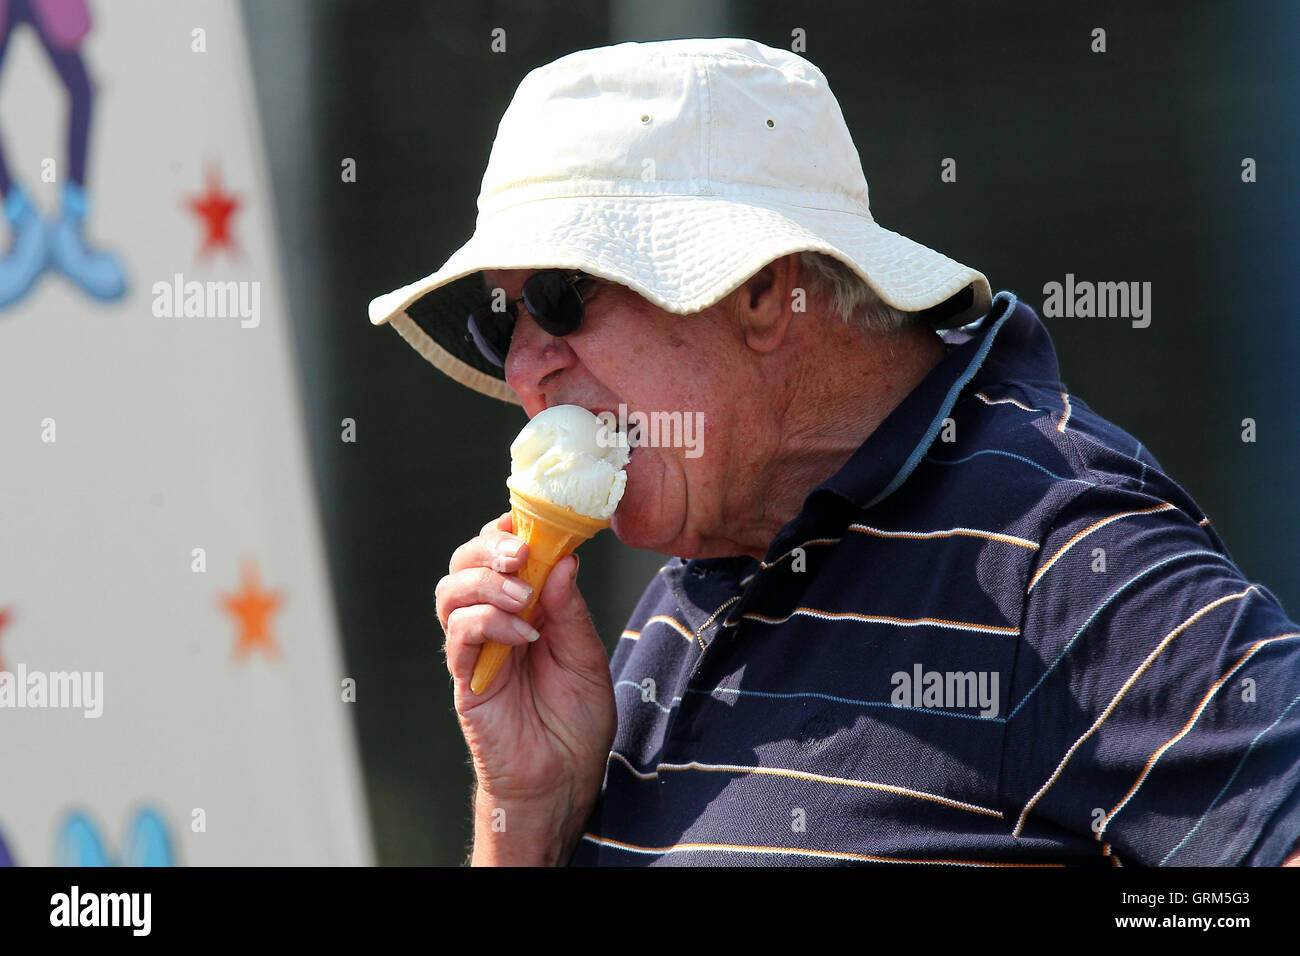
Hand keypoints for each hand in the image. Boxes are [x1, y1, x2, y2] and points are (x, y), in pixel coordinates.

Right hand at [435, 512, 615, 863]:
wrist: (563, 781)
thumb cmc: (576, 722)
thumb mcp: (587, 656)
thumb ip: (570, 610)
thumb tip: (563, 560)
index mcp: (522, 609)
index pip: (500, 555)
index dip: (509, 531)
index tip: (532, 521)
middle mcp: (492, 624)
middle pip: (465, 564)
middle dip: (489, 548)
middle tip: (521, 554)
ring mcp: (474, 651)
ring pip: (450, 593)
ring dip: (485, 583)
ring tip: (522, 595)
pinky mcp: (465, 680)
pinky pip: (457, 638)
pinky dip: (486, 623)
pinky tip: (521, 634)